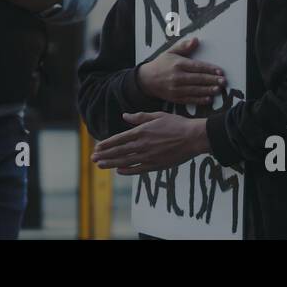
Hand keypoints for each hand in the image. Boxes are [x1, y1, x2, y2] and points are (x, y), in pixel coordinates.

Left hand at [91, 112, 209, 174]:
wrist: (193, 137)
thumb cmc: (177, 124)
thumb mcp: (157, 115)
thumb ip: (140, 117)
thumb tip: (124, 116)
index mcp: (142, 131)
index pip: (119, 139)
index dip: (106, 144)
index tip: (97, 147)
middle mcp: (142, 144)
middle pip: (119, 151)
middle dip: (104, 155)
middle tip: (93, 158)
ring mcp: (149, 156)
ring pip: (125, 161)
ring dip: (111, 163)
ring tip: (100, 165)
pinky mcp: (156, 165)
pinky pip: (138, 169)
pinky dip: (127, 171)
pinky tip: (119, 171)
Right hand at [136, 36, 225, 104]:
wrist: (146, 80)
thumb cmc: (160, 64)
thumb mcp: (170, 52)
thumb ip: (184, 46)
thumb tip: (195, 40)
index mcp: (178, 64)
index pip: (197, 67)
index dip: (210, 69)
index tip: (220, 71)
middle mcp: (177, 77)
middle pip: (198, 79)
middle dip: (212, 80)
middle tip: (223, 81)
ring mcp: (176, 88)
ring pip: (195, 90)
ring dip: (208, 90)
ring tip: (218, 89)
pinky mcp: (175, 98)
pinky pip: (189, 99)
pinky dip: (199, 100)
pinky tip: (208, 99)